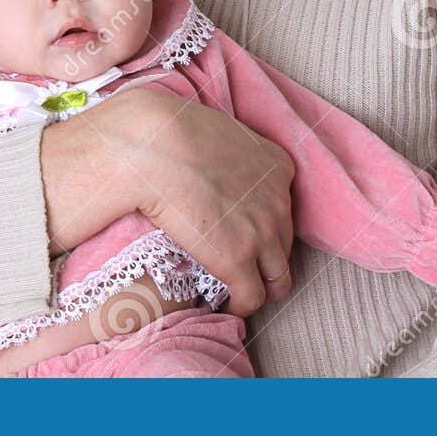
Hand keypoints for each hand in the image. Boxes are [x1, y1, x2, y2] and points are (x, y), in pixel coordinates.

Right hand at [42, 87, 296, 319]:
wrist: (152, 146)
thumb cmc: (168, 130)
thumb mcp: (214, 131)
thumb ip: (224, 152)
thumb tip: (203, 161)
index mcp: (276, 165)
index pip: (283, 207)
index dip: (263, 222)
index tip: (242, 230)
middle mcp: (279, 200)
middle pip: (284, 242)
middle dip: (263, 255)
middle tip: (236, 263)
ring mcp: (262, 232)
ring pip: (278, 278)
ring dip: (257, 286)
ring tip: (233, 290)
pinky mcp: (238, 260)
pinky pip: (252, 298)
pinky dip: (239, 305)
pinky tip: (221, 304)